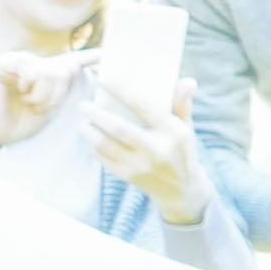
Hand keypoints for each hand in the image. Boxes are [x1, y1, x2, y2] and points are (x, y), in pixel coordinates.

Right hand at [0, 45, 81, 147]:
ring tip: (28, 102)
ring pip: (49, 70)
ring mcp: (14, 60)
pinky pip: (30, 69)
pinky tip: (18, 93)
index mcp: (45, 71)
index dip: (91, 57)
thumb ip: (65, 83)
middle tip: (39, 106)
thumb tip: (80, 65)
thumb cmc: (24, 121)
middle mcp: (31, 61)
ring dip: (43, 94)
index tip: (110, 54)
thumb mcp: (52, 103)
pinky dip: (30, 87)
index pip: (72, 60)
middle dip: (57, 94)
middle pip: (63, 68)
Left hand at [78, 68, 210, 221]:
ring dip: (89, 131)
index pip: (143, 106)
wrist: (181, 190)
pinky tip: (90, 136)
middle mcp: (155, 149)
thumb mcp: (185, 128)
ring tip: (83, 120)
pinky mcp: (127, 176)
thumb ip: (182, 104)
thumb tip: (187, 80)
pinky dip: (93, 146)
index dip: (121, 91)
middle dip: (96, 114)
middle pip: (118, 128)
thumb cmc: (180, 150)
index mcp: (172, 131)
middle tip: (83, 104)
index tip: (102, 80)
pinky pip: (103, 158)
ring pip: (105, 144)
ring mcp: (140, 165)